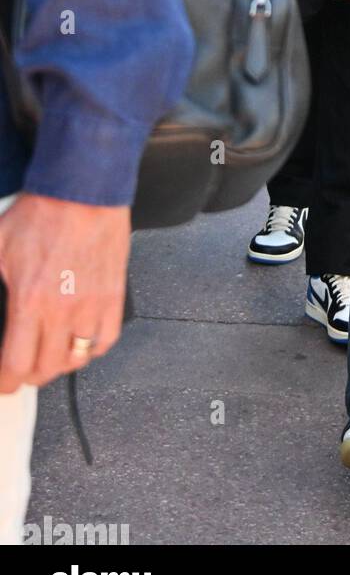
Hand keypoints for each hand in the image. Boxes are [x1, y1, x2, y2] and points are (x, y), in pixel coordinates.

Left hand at [0, 195, 129, 392]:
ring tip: (51, 355)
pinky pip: (106, 340)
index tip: (3, 381)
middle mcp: (63, 311)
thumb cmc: (41, 215)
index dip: (6, 382)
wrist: (83, 192)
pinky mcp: (113, 295)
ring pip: (77, 359)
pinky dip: (92, 347)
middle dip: (29, 375)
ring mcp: (92, 305)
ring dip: (60, 363)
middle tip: (22, 368)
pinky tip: (81, 339)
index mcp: (30, 303)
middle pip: (47, 369)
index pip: (17, 366)